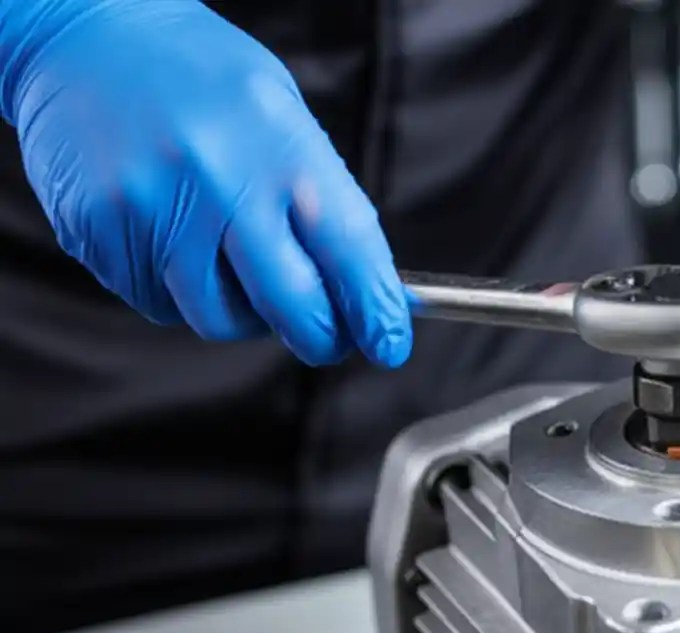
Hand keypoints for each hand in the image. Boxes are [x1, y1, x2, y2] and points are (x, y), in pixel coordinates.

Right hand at [0, 0, 410, 365]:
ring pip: (219, 318)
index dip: (375, 310)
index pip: (349, 252)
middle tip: (326, 337)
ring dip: (245, 315)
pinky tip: (177, 242)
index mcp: (281, 147)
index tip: (389, 342)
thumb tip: (366, 283)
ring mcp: (154, 211)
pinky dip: (180, 292)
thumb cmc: (197, 73)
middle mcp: (219, 182)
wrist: (82, 34)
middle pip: (290, 306)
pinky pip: (157, 302)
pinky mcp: (101, 234)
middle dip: (319, 336)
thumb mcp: (280, 112)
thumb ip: (321, 197)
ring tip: (237, 266)